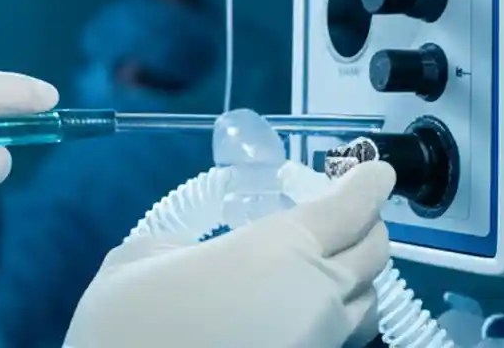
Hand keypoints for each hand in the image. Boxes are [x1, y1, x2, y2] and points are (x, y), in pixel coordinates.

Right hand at [64, 161, 395, 347]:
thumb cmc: (126, 327)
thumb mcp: (141, 260)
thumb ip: (182, 245)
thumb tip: (194, 254)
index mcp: (277, 251)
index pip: (350, 209)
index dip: (369, 185)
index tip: (377, 173)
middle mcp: (314, 298)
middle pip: (373, 256)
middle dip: (367, 228)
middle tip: (346, 217)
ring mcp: (317, 346)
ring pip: (365, 307)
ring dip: (354, 281)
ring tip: (324, 270)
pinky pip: (337, 342)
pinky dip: (331, 322)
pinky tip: (294, 316)